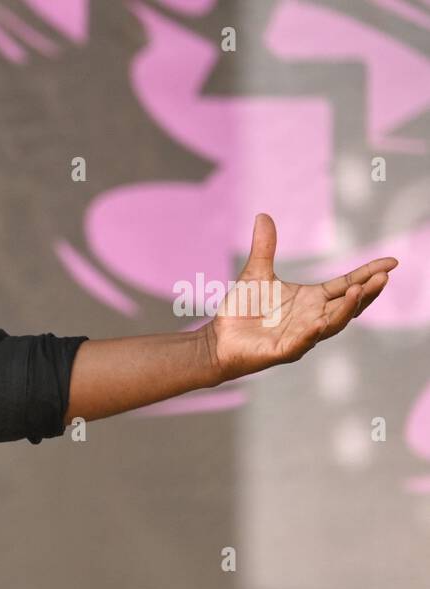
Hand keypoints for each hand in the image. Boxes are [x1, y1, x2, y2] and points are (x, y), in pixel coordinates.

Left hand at [202, 213, 397, 383]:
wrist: (218, 340)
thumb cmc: (242, 310)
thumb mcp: (256, 274)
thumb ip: (265, 248)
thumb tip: (263, 215)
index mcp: (311, 300)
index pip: (346, 285)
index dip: (368, 274)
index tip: (391, 263)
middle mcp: (312, 318)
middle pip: (348, 305)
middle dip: (366, 292)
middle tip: (383, 277)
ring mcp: (300, 336)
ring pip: (331, 324)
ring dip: (345, 309)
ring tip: (359, 291)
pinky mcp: (282, 351)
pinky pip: (301, 343)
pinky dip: (311, 334)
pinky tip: (319, 323)